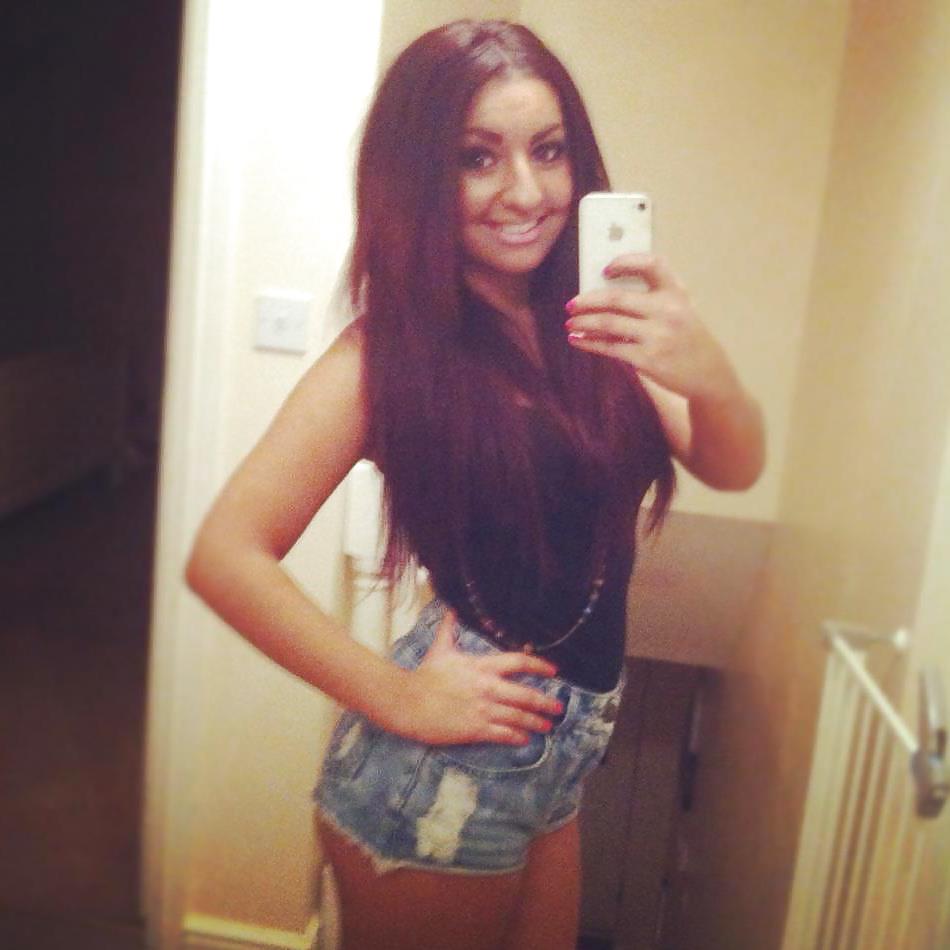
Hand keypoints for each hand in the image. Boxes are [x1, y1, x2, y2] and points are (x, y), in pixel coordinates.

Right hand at [387, 610, 562, 745]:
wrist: (407, 701)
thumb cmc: (425, 674)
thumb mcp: (440, 649)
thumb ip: (450, 629)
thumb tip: (451, 610)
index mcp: (481, 666)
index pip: (518, 662)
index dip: (539, 666)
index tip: (553, 671)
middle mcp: (486, 687)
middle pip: (525, 695)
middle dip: (545, 702)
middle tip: (559, 708)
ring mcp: (482, 710)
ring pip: (518, 717)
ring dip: (536, 722)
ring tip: (548, 726)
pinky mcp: (474, 729)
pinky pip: (502, 734)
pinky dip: (517, 736)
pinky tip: (525, 739)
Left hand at [565, 253, 738, 401]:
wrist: (709, 374)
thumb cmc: (687, 339)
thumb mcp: (680, 311)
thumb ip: (653, 299)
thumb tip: (603, 295)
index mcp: (676, 294)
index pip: (652, 265)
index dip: (626, 263)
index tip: (605, 270)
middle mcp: (668, 311)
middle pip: (616, 299)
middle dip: (587, 301)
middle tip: (571, 304)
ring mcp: (657, 336)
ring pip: (608, 323)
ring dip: (584, 323)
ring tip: (570, 324)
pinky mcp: (647, 359)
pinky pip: (610, 347)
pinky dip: (589, 343)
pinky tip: (578, 340)